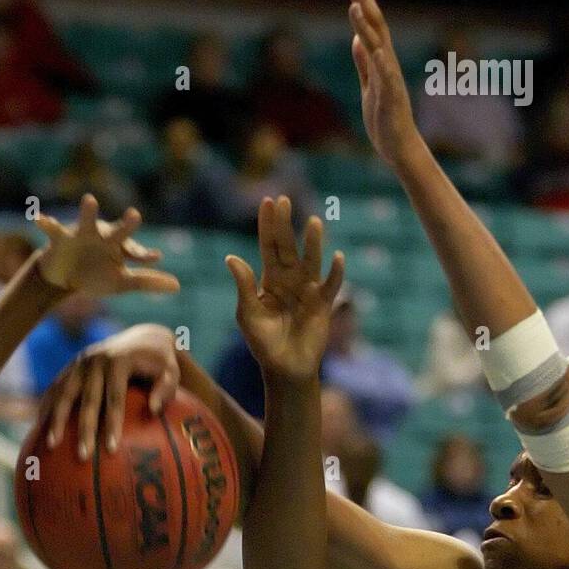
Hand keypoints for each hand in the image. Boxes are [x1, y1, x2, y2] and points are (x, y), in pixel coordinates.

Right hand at [35, 194, 179, 298]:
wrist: (64, 275)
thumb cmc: (96, 275)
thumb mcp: (121, 282)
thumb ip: (147, 282)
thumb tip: (178, 286)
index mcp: (118, 246)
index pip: (134, 251)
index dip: (143, 255)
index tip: (155, 258)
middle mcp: (102, 235)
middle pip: (116, 231)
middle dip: (125, 225)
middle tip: (135, 216)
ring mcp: (81, 233)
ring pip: (86, 221)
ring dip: (88, 212)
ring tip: (89, 199)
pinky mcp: (60, 237)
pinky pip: (53, 228)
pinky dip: (46, 222)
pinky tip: (38, 218)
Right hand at [43, 324, 180, 458]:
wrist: (141, 340)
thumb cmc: (159, 365)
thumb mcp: (171, 372)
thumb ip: (166, 388)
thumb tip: (154, 408)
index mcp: (118, 362)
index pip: (114, 398)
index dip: (112, 423)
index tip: (111, 448)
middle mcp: (94, 360)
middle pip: (86, 400)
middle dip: (83, 429)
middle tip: (83, 456)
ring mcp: (78, 364)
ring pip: (63, 394)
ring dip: (56, 419)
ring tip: (51, 446)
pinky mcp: (69, 368)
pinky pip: (54, 390)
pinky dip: (47, 409)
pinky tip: (40, 431)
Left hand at [226, 195, 343, 381]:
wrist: (284, 369)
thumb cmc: (263, 343)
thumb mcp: (248, 315)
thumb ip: (244, 286)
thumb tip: (231, 258)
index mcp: (270, 279)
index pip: (269, 246)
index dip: (268, 225)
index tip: (267, 201)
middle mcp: (290, 279)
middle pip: (288, 247)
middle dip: (286, 224)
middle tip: (284, 200)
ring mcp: (309, 290)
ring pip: (312, 260)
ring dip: (313, 243)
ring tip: (314, 222)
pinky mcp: (323, 305)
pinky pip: (332, 285)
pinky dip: (336, 273)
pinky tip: (337, 258)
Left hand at [347, 0, 421, 169]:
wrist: (397, 148)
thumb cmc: (384, 119)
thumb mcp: (368, 86)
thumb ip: (364, 63)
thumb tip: (358, 40)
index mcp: (380, 62)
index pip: (370, 25)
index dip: (362, 1)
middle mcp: (387, 65)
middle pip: (376, 27)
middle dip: (365, 1)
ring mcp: (390, 80)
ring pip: (379, 48)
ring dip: (368, 27)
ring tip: (356, 6)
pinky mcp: (391, 99)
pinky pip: (387, 79)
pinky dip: (380, 64)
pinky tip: (374, 49)